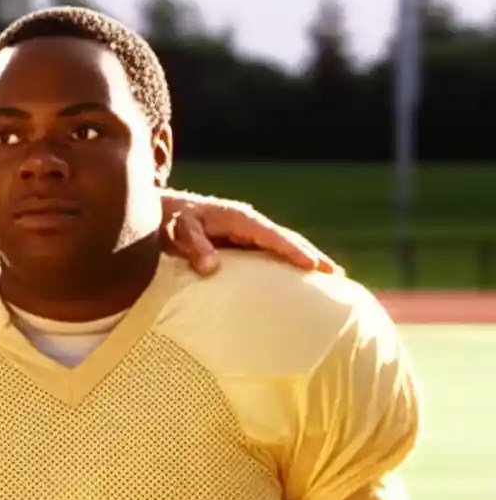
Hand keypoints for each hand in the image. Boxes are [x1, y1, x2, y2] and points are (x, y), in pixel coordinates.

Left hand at [160, 188, 340, 275]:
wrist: (160, 213)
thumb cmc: (169, 219)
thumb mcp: (180, 228)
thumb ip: (194, 245)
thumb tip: (211, 267)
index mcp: (240, 219)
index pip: (273, 236)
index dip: (293, 250)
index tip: (314, 266)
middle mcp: (249, 225)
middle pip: (287, 241)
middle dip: (312, 257)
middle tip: (337, 276)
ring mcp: (247, 236)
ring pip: (281, 250)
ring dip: (304, 263)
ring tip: (330, 283)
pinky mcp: (241, 247)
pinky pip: (268, 258)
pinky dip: (286, 268)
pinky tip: (297, 285)